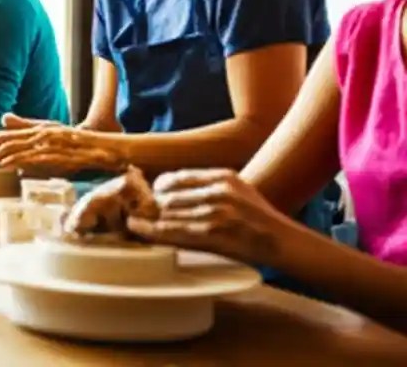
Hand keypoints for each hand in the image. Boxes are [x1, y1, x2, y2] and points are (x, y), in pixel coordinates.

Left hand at [0, 114, 126, 174]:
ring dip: (7, 154)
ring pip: (24, 148)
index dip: (0, 135)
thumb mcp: (49, 130)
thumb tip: (4, 118)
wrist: (99, 147)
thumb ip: (26, 125)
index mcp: (43, 127)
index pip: (17, 131)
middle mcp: (45, 134)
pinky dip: (22, 161)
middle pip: (17, 138)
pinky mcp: (57, 156)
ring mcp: (51, 145)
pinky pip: (36, 159)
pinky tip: (10, 165)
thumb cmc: (72, 140)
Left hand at [126, 169, 291, 263]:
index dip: (158, 187)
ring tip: (135, 220)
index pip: (177, 177)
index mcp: (223, 177)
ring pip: (167, 213)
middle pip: (168, 195)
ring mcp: (214, 213)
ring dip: (148, 218)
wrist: (283, 241)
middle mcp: (217, 192)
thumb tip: (171, 186)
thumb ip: (208, 185)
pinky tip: (136, 228)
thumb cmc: (259, 218)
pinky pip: (172, 231)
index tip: (150, 194)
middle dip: (150, 205)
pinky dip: (150, 229)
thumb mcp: (238, 189)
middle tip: (139, 211)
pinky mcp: (212, 234)